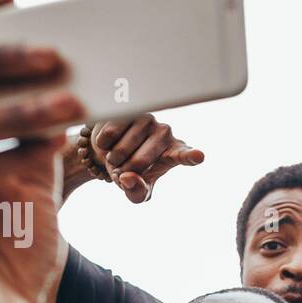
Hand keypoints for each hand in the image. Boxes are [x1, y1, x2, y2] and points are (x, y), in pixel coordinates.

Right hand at [83, 114, 203, 202]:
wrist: (112, 149)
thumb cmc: (131, 171)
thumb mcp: (136, 190)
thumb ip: (137, 192)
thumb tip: (128, 178)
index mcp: (175, 154)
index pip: (186, 155)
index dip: (191, 156)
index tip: (198, 156)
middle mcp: (166, 133)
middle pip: (140, 162)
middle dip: (124, 172)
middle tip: (123, 169)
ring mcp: (148, 119)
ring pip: (122, 149)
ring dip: (113, 159)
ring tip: (117, 157)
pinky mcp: (128, 110)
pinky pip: (110, 135)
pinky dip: (103, 146)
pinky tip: (109, 143)